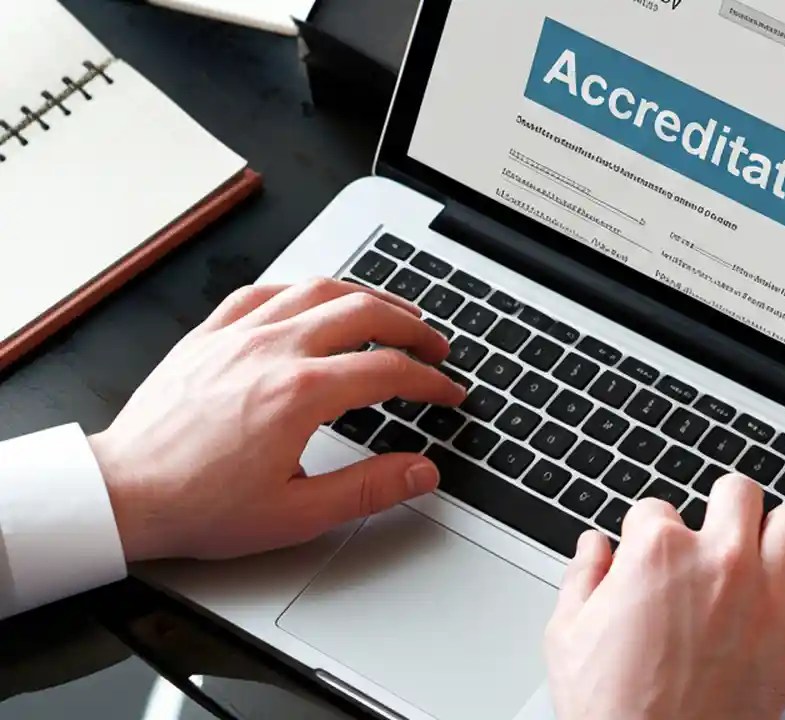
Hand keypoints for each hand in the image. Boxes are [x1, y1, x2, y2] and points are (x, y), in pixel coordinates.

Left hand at [88, 279, 464, 562]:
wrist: (123, 494)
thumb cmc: (197, 505)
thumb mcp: (297, 514)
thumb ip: (370, 489)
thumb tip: (422, 472)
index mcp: (300, 394)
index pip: (388, 371)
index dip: (430, 381)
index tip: (447, 392)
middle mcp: (273, 351)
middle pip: (364, 312)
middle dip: (412, 325)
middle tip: (435, 346)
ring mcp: (239, 335)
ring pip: (318, 289)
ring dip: (366, 296)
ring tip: (391, 312)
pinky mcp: (210, 335)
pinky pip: (265, 292)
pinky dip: (302, 290)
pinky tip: (314, 300)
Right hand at [545, 475, 784, 719]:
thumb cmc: (612, 709)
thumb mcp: (567, 635)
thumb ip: (583, 577)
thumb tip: (593, 548)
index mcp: (659, 553)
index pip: (654, 508)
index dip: (645, 530)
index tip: (646, 551)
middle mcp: (719, 562)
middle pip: (737, 492)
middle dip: (721, 505)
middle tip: (713, 527)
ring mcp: (765, 597)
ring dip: (777, 533)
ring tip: (763, 548)